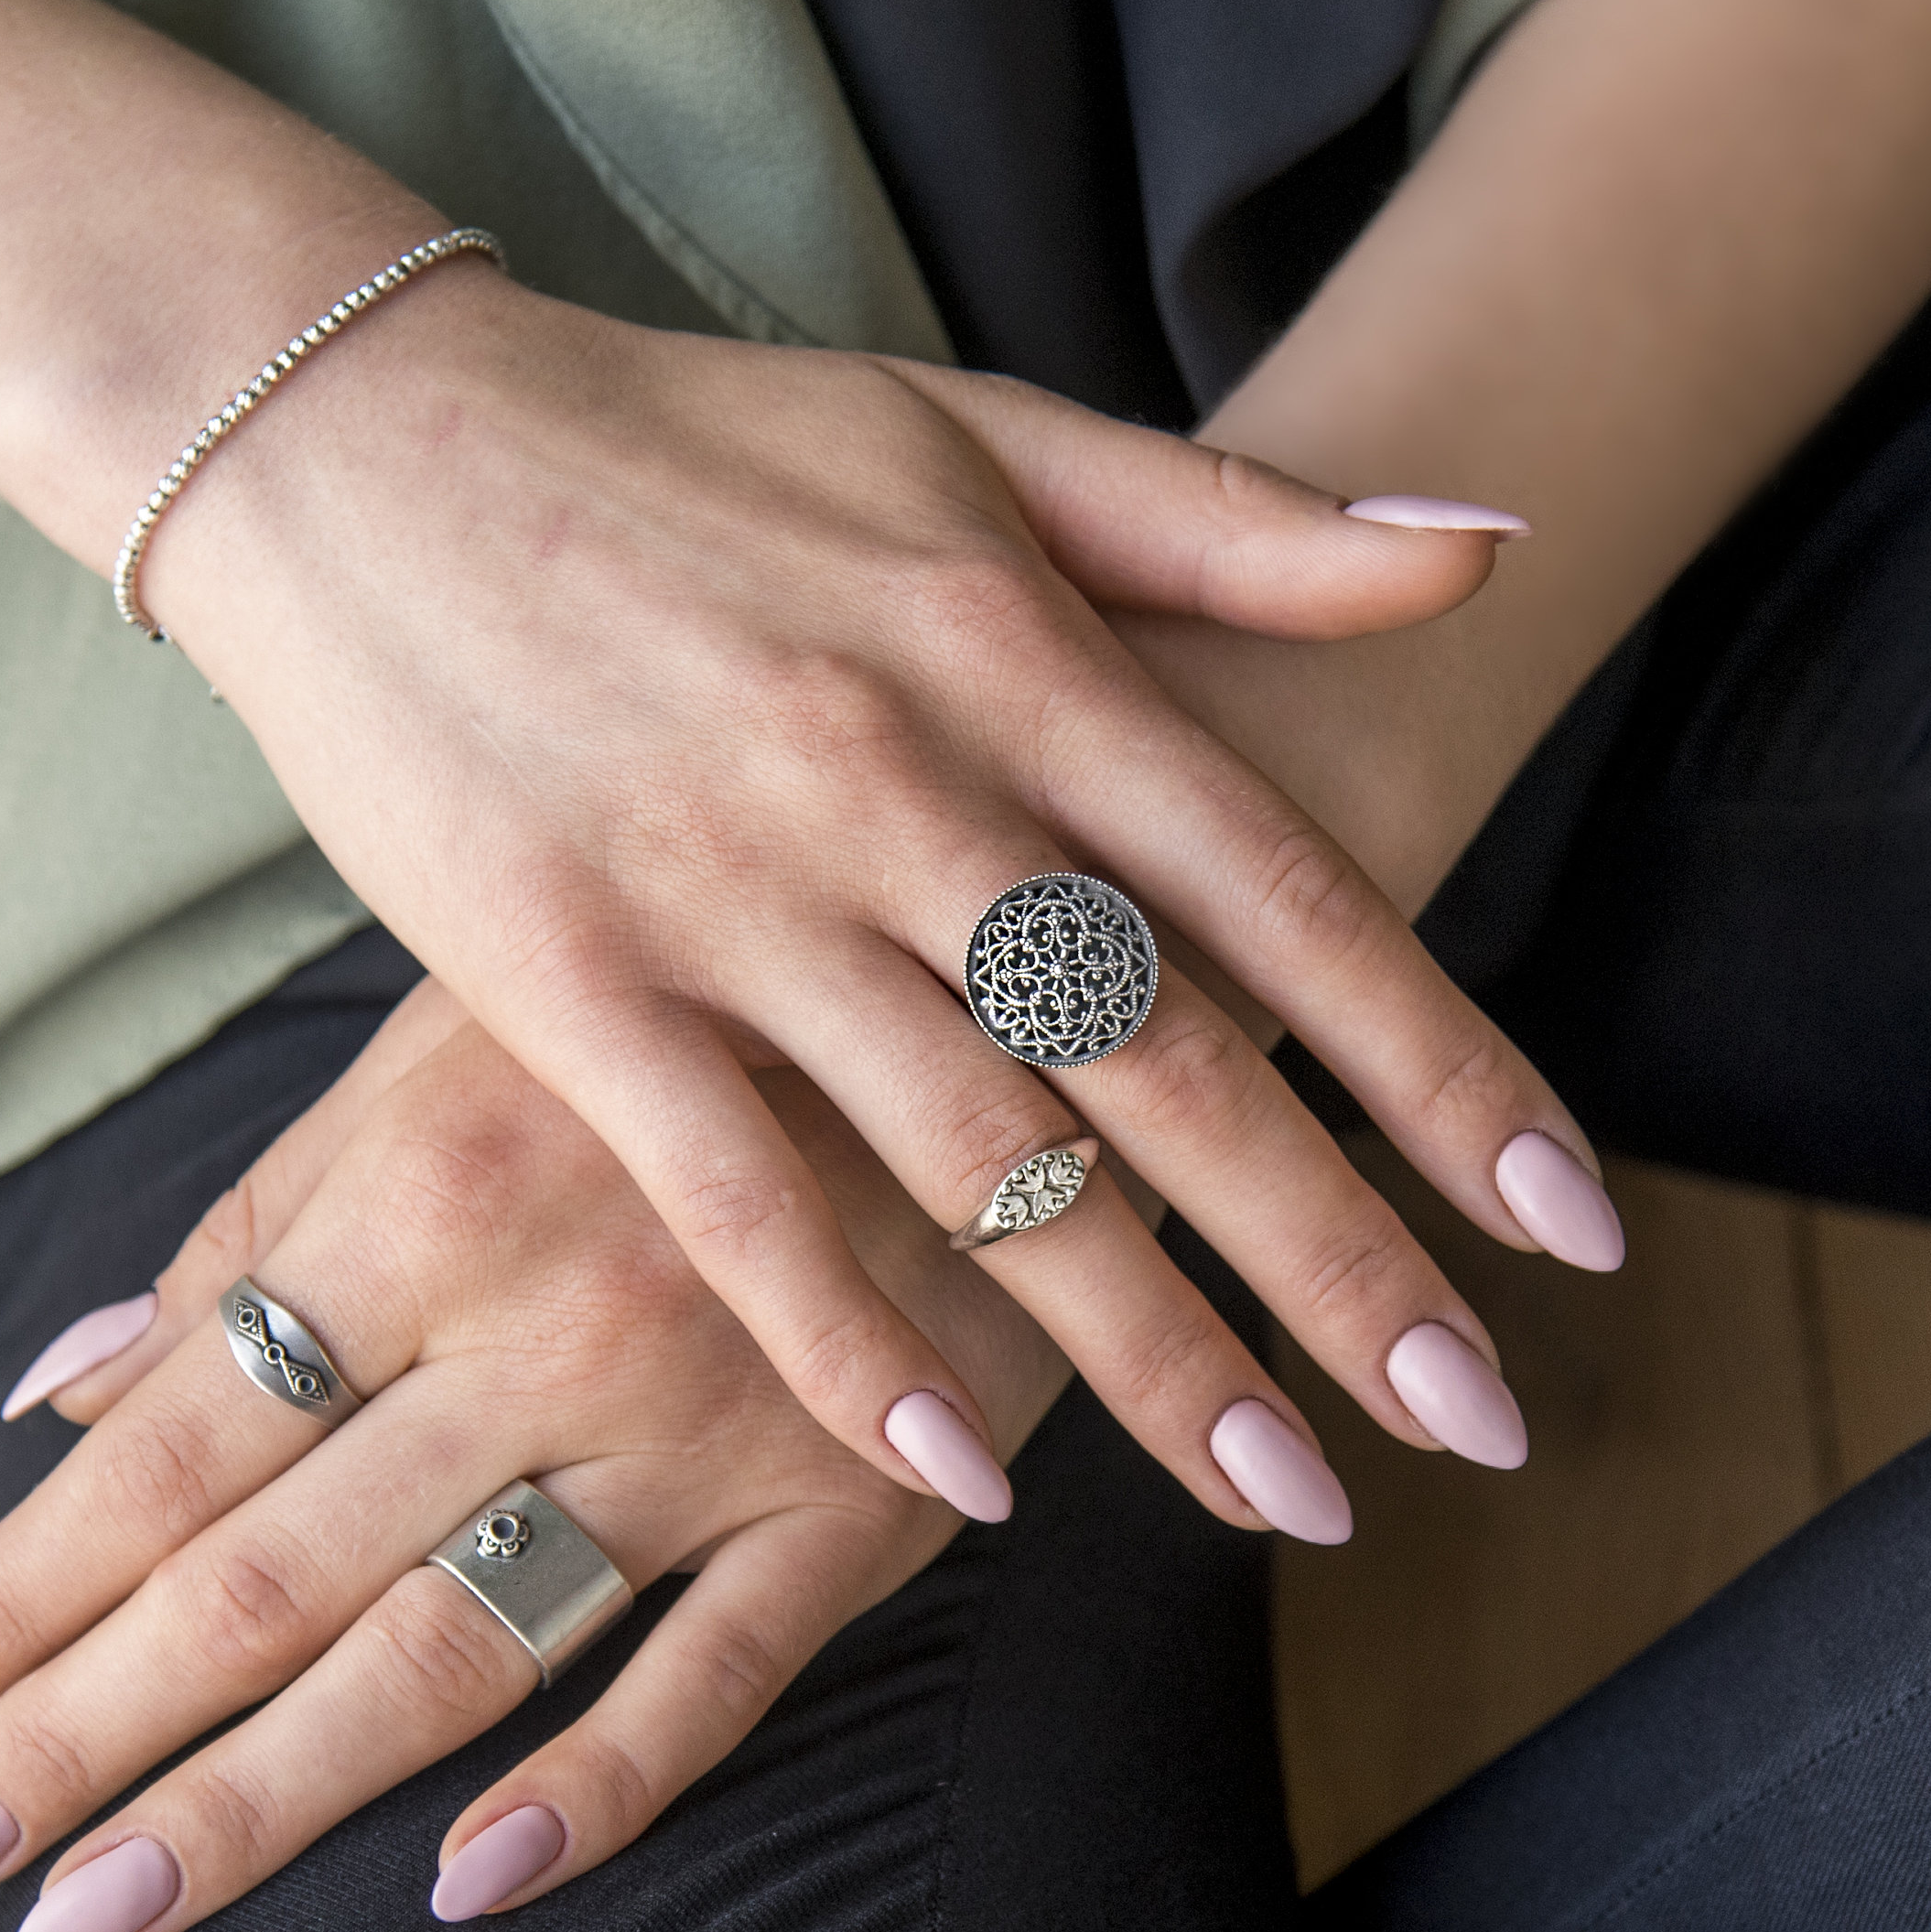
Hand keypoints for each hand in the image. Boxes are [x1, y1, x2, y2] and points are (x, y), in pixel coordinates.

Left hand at [0, 980, 1128, 1931]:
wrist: (1014, 974)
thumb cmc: (698, 1005)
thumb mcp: (459, 1053)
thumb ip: (263, 1226)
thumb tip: (58, 1391)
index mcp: (427, 1199)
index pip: (171, 1447)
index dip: (19, 1589)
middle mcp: (542, 1328)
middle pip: (264, 1578)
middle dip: (79, 1737)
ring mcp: (706, 1426)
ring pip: (449, 1650)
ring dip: (259, 1804)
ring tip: (94, 1927)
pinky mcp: (857, 1499)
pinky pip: (718, 1670)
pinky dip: (598, 1782)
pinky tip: (467, 1886)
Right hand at [145, 279, 1620, 1523]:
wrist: (363, 437)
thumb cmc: (690, 450)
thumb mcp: (979, 432)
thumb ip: (1233, 521)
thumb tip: (1490, 540)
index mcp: (1020, 654)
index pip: (1285, 894)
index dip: (1444, 1069)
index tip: (1567, 1229)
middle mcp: (901, 781)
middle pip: (1169, 1060)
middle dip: (1343, 1259)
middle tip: (1480, 1427)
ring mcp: (731, 892)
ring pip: (982, 1159)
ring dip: (1145, 1348)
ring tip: (1288, 1498)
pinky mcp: (568, 981)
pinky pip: (738, 1198)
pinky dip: (849, 1339)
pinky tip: (962, 1471)